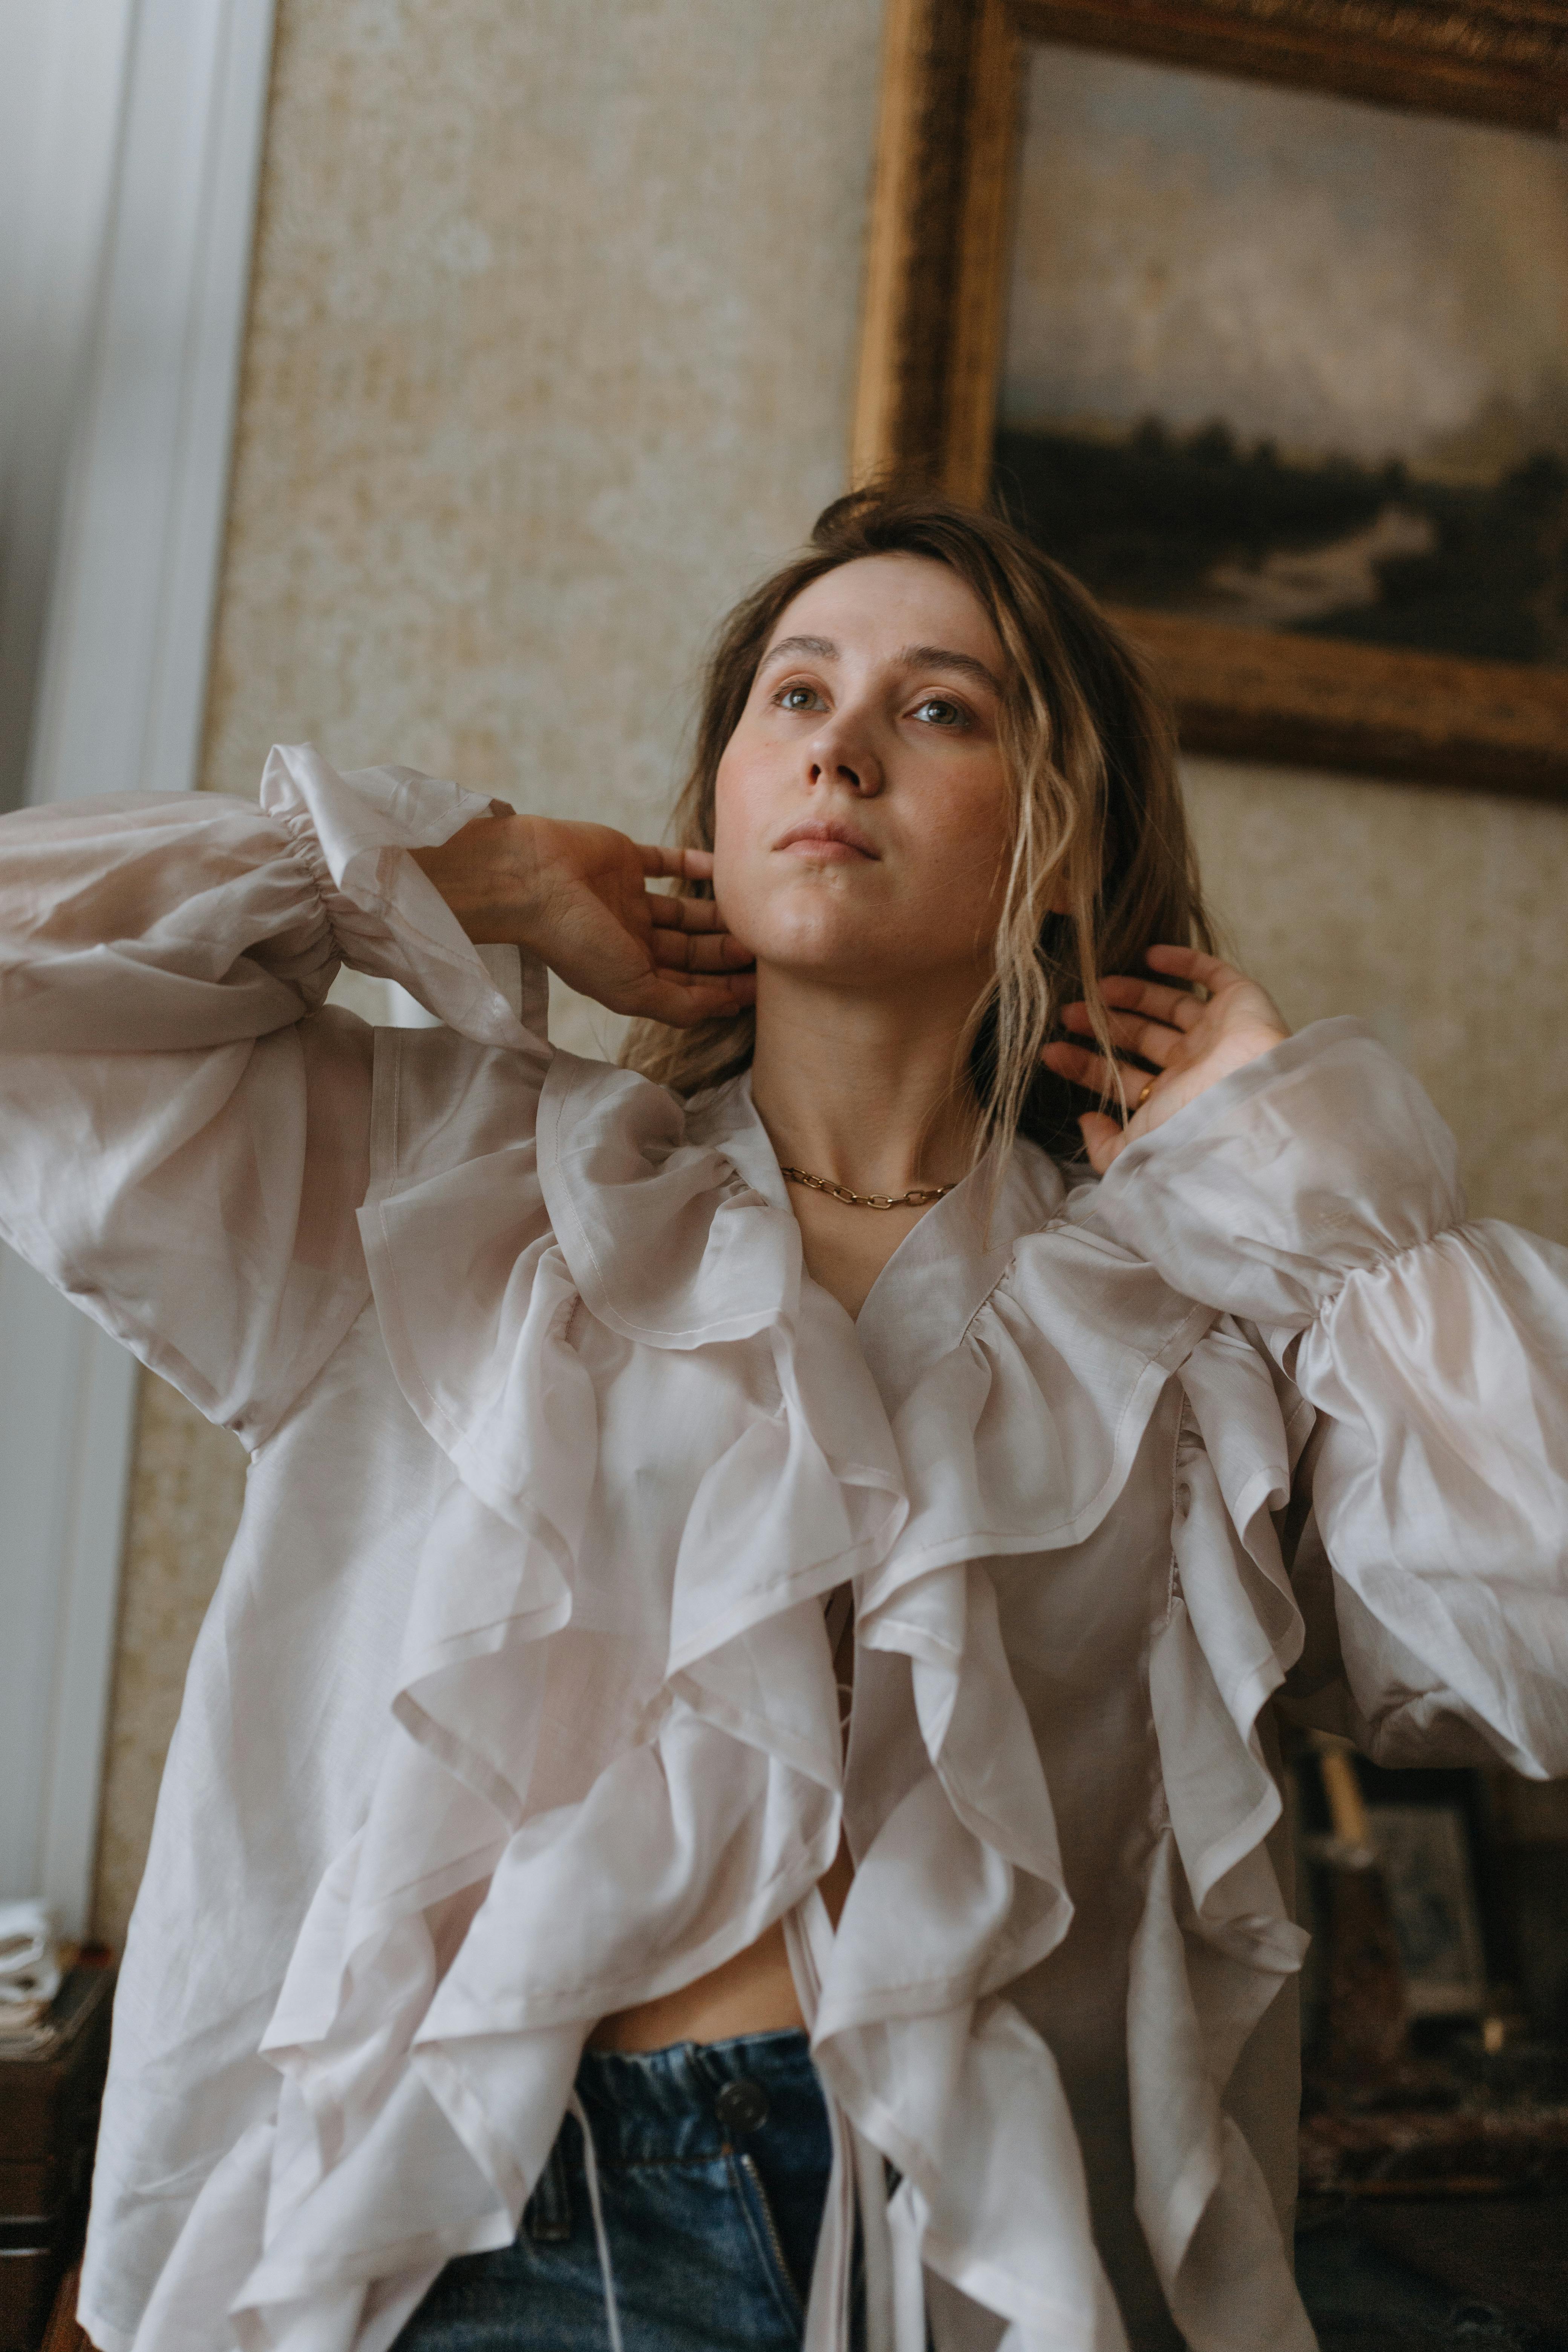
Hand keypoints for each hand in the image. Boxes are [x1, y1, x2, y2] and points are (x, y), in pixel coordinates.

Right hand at [411, 812, 754, 1027]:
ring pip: (685, 911)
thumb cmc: (575, 941)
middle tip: (766, 947)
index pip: (685, 986)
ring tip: (755, 912)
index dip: (723, 989)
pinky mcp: (624, 859)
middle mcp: (629, 940)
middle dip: (726, 952)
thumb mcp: (630, 990)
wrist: (530, 879)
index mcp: (628, 975)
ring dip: (718, 914)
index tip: (762, 987)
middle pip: (690, 950)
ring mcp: (626, 899)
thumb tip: (722, 1009)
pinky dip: (697, 865)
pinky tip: (727, 868)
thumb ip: (678, 1004)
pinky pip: (669, 862)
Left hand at [1040, 944, 1287, 1173]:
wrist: (1245, 1109)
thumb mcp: (1132, 1152)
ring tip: (1097, 987)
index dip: (1086, 1066)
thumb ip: (1104, 1146)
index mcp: (1174, 1102)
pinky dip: (1185, 961)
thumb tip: (1085, 1122)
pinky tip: (1149, 954)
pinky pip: (1213, 975)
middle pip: (1142, 1040)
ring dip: (1134, 995)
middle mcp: (1196, 1069)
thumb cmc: (1190, 1132)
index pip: (1123, 1079)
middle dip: (1104, 1027)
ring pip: (1171, 1008)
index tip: (1051, 1052)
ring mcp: (1218, 1036)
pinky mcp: (1241, 1004)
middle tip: (1067, 1014)